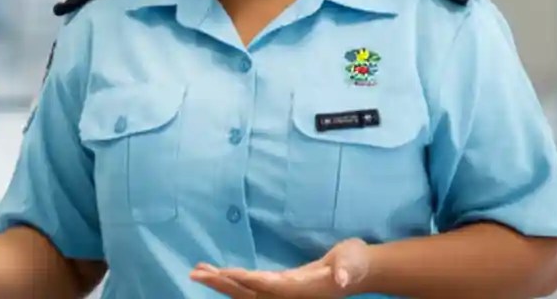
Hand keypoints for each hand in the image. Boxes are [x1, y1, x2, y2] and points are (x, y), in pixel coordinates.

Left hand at [191, 238, 369, 298]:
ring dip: (222, 283)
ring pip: (247, 292)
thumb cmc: (356, 262)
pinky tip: (218, 274)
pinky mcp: (281, 287)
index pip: (272, 286)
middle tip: (196, 272)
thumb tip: (342, 278)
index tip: (227, 273)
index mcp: (303, 288)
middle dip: (224, 283)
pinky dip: (233, 281)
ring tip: (197, 271)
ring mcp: (284, 293)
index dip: (250, 281)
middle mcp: (290, 295)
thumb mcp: (353, 261)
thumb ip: (348, 269)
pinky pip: (251, 287)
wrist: (360, 270)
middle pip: (250, 293)